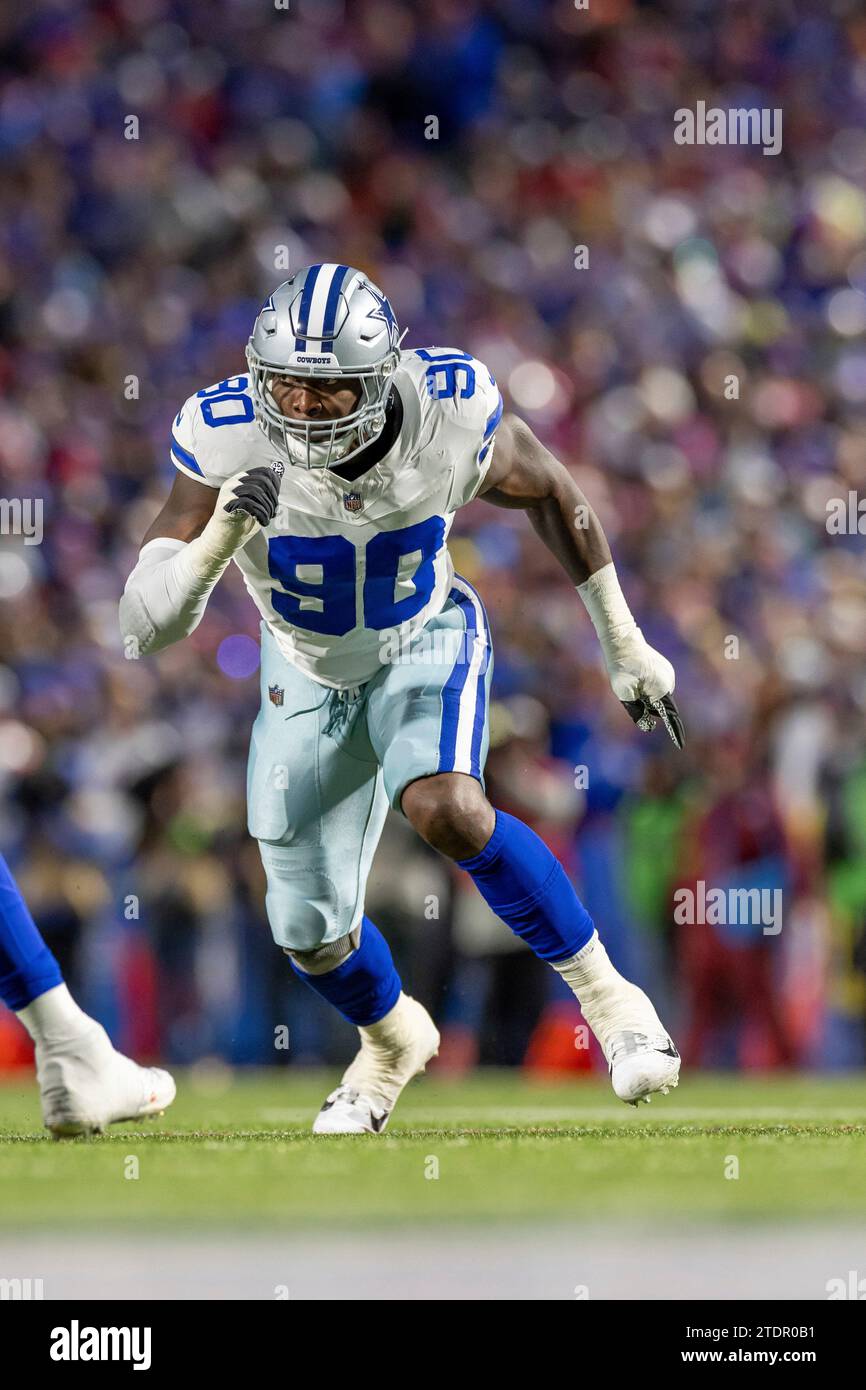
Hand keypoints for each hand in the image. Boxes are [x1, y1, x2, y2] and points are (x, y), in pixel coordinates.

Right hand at [221, 466, 279, 527]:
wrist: (225, 538)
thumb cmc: (242, 521)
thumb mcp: (257, 503)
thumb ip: (265, 490)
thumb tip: (279, 474)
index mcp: (241, 479)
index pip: (264, 471)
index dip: (275, 484)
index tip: (277, 499)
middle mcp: (233, 482)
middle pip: (262, 480)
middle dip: (273, 497)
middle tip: (274, 511)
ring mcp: (228, 492)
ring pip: (256, 491)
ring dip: (267, 506)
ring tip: (268, 518)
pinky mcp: (226, 503)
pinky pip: (249, 503)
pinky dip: (261, 513)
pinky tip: (263, 522)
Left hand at [604, 630, 684, 747]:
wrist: (622, 639)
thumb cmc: (621, 666)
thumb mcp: (623, 692)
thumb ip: (636, 711)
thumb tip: (648, 726)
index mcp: (661, 689)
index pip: (669, 716)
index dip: (674, 731)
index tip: (680, 745)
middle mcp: (669, 681)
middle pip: (660, 706)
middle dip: (647, 705)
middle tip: (630, 691)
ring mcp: (668, 674)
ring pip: (658, 696)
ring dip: (647, 696)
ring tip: (633, 680)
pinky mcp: (664, 669)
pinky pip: (658, 686)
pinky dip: (648, 687)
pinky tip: (638, 675)